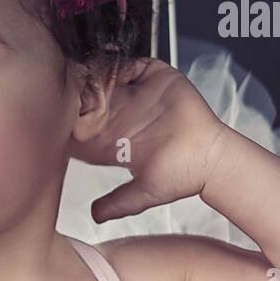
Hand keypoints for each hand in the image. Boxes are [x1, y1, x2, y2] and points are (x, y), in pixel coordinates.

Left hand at [67, 58, 231, 221]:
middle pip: (86, 97)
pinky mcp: (154, 78)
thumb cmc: (181, 175)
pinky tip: (117, 76)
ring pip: (103, 77)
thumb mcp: (143, 194)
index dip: (68, 120)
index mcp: (110, 139)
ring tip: (96, 85)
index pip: (78, 124)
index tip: (68, 122)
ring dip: (96, 78)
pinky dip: (121, 64)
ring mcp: (135, 95)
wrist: (211, 159)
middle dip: (78, 95)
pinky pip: (131, 64)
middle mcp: (119, 115)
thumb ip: (117, 203)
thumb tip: (95, 216)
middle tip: (78, 99)